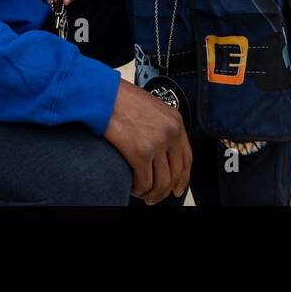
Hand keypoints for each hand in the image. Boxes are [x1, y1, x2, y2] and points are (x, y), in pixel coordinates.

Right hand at [103, 80, 192, 203]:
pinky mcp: (139, 152)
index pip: (187, 158)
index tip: (177, 189)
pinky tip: (131, 186)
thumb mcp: (151, 109)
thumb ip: (161, 127)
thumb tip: (161, 154)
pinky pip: (143, 182)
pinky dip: (138, 189)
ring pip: (161, 182)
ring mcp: (156, 143)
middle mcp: (170, 133)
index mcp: (175, 122)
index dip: (183, 178)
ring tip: (141, 193)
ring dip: (150, 193)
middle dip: (165, 191)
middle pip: (175, 174)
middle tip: (154, 197)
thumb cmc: (120, 99)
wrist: (103, 94)